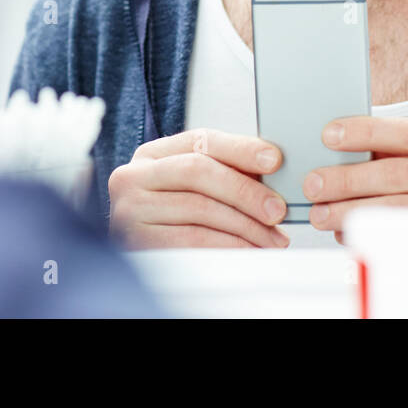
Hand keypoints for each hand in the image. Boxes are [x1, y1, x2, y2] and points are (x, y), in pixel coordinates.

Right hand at [108, 128, 290, 248]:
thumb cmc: (169, 221)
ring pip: (200, 209)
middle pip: (199, 171)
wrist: (132, 268)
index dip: (240, 148)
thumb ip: (222, 173)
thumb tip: (270, 170)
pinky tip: (249, 250)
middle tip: (277, 209)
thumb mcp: (188, 189)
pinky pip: (193, 241)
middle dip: (245, 191)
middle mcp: (133, 177)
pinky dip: (229, 246)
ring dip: (245, 225)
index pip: (200, 140)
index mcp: (151, 155)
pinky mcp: (136, 242)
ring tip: (271, 237)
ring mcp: (130, 210)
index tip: (273, 160)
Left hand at [306, 116, 407, 247]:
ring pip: (405, 207)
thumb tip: (352, 156)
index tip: (329, 134)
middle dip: (349, 178)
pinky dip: (382, 237)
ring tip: (324, 216)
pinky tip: (358, 237)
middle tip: (313, 185)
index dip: (368, 130)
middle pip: (401, 171)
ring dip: (357, 211)